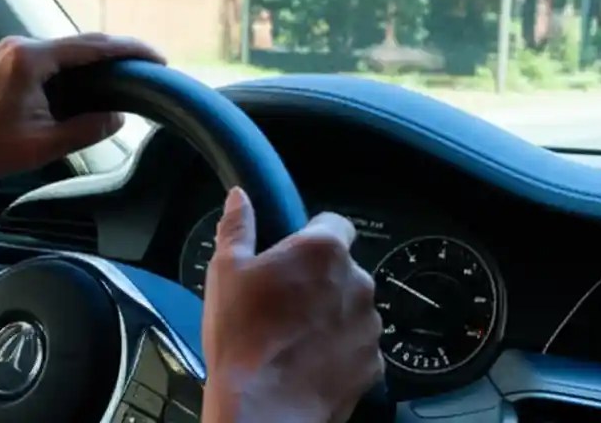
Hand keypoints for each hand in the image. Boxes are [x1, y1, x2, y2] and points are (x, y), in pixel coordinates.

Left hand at [0, 33, 164, 177]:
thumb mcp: (40, 145)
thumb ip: (85, 129)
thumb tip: (117, 118)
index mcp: (32, 58)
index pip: (94, 46)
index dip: (131, 51)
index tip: (158, 58)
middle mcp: (23, 45)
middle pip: (83, 43)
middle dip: (119, 53)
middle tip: (151, 66)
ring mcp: (12, 51)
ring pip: (67, 51)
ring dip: (97, 61)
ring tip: (128, 76)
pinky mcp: (6, 62)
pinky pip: (51, 59)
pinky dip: (76, 69)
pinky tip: (89, 85)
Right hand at [201, 188, 383, 422]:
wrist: (263, 410)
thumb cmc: (242, 338)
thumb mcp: (226, 273)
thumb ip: (237, 228)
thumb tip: (240, 198)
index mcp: (323, 250)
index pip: (335, 224)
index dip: (313, 236)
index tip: (293, 255)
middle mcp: (358, 281)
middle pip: (344, 269)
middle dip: (321, 281)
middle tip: (284, 302)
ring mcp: (370, 325)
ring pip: (353, 308)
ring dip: (333, 315)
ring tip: (295, 337)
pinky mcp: (374, 363)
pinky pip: (358, 347)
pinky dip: (341, 351)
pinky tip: (310, 362)